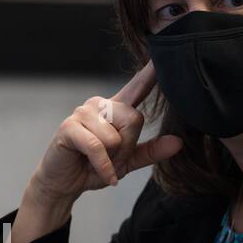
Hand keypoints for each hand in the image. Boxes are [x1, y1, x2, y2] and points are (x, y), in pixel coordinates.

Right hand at [29, 63, 181, 203]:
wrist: (63, 184)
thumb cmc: (92, 169)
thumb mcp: (127, 162)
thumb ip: (151, 151)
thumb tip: (179, 142)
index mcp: (116, 109)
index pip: (137, 87)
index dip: (150, 73)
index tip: (161, 57)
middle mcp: (100, 104)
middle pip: (134, 119)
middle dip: (126, 148)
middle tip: (111, 160)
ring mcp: (83, 113)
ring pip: (116, 136)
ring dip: (112, 159)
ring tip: (98, 163)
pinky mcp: (69, 126)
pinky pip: (98, 147)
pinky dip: (103, 167)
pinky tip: (102, 175)